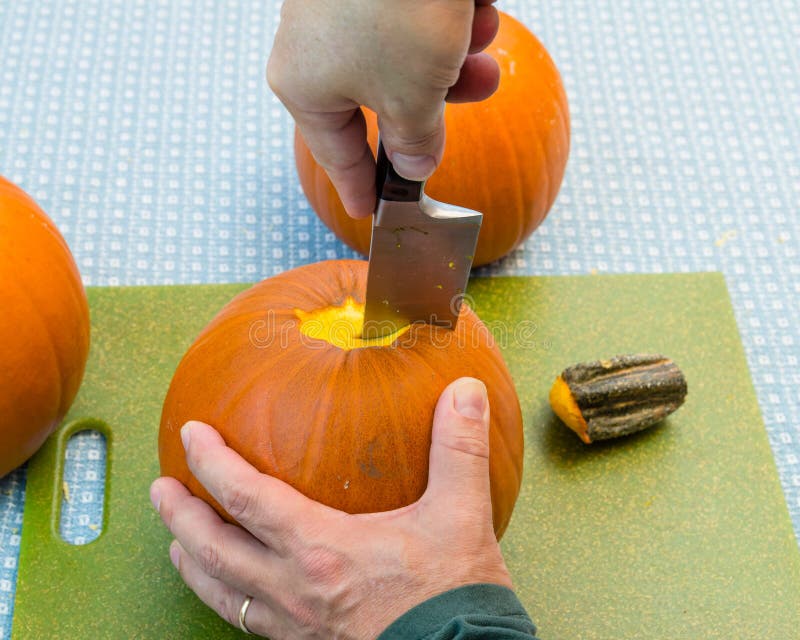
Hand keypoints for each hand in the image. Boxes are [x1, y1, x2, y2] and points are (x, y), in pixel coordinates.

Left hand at [150, 377, 512, 638]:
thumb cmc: (455, 596)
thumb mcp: (462, 515)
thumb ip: (459, 449)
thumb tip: (465, 391)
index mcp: (320, 550)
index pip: (245, 498)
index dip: (211, 462)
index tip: (190, 434)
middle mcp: (294, 590)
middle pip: (212, 550)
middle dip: (179, 516)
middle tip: (161, 489)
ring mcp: (294, 626)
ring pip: (220, 593)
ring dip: (193, 561)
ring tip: (178, 541)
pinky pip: (247, 622)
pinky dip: (226, 597)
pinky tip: (235, 589)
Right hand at [267, 0, 500, 217]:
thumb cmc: (396, 14)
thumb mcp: (413, 96)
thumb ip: (415, 140)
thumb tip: (415, 163)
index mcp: (305, 86)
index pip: (336, 154)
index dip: (359, 186)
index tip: (370, 212)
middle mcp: (315, 49)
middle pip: (382, 101)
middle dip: (436, 103)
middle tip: (467, 102)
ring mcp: (342, 11)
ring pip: (406, 58)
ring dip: (453, 57)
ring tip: (480, 43)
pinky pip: (412, 19)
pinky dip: (449, 21)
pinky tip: (475, 8)